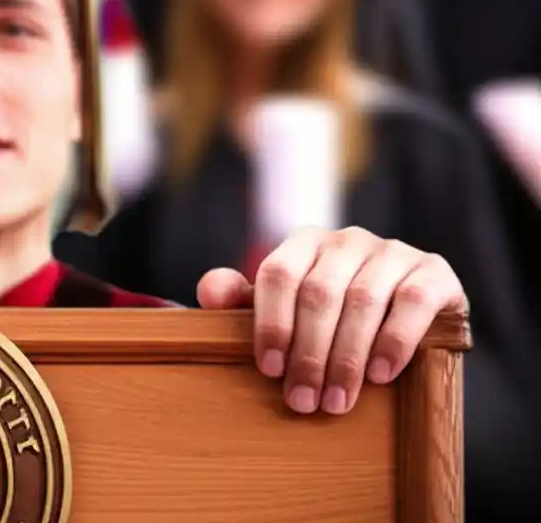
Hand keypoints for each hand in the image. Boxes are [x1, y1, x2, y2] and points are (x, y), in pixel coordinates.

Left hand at [196, 226, 467, 415]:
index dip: (270, 322)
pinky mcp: (433, 271)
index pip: (277, 273)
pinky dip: (394, 340)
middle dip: (308, 354)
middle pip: (319, 293)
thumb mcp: (284, 308)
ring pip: (363, 300)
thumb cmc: (330, 315)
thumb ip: (243, 301)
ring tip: (337, 401)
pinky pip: (412, 302)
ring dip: (347, 357)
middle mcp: (347, 240)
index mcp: (304, 242)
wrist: (409, 313)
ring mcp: (392, 251)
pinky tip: (381, 375)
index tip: (268, 369)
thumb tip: (209, 292)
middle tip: (303, 401)